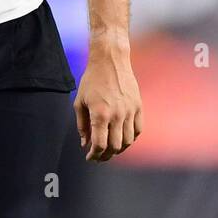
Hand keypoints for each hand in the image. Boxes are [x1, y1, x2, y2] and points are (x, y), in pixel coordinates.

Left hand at [74, 43, 141, 162]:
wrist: (110, 60)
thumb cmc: (91, 80)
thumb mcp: (79, 102)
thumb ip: (82, 125)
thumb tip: (85, 144)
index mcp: (100, 115)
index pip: (100, 145)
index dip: (94, 155)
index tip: (90, 157)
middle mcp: (117, 115)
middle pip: (115, 147)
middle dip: (106, 156)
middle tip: (99, 156)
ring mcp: (130, 111)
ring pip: (128, 141)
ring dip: (119, 149)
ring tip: (111, 149)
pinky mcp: (138, 106)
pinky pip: (138, 129)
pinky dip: (131, 138)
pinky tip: (123, 138)